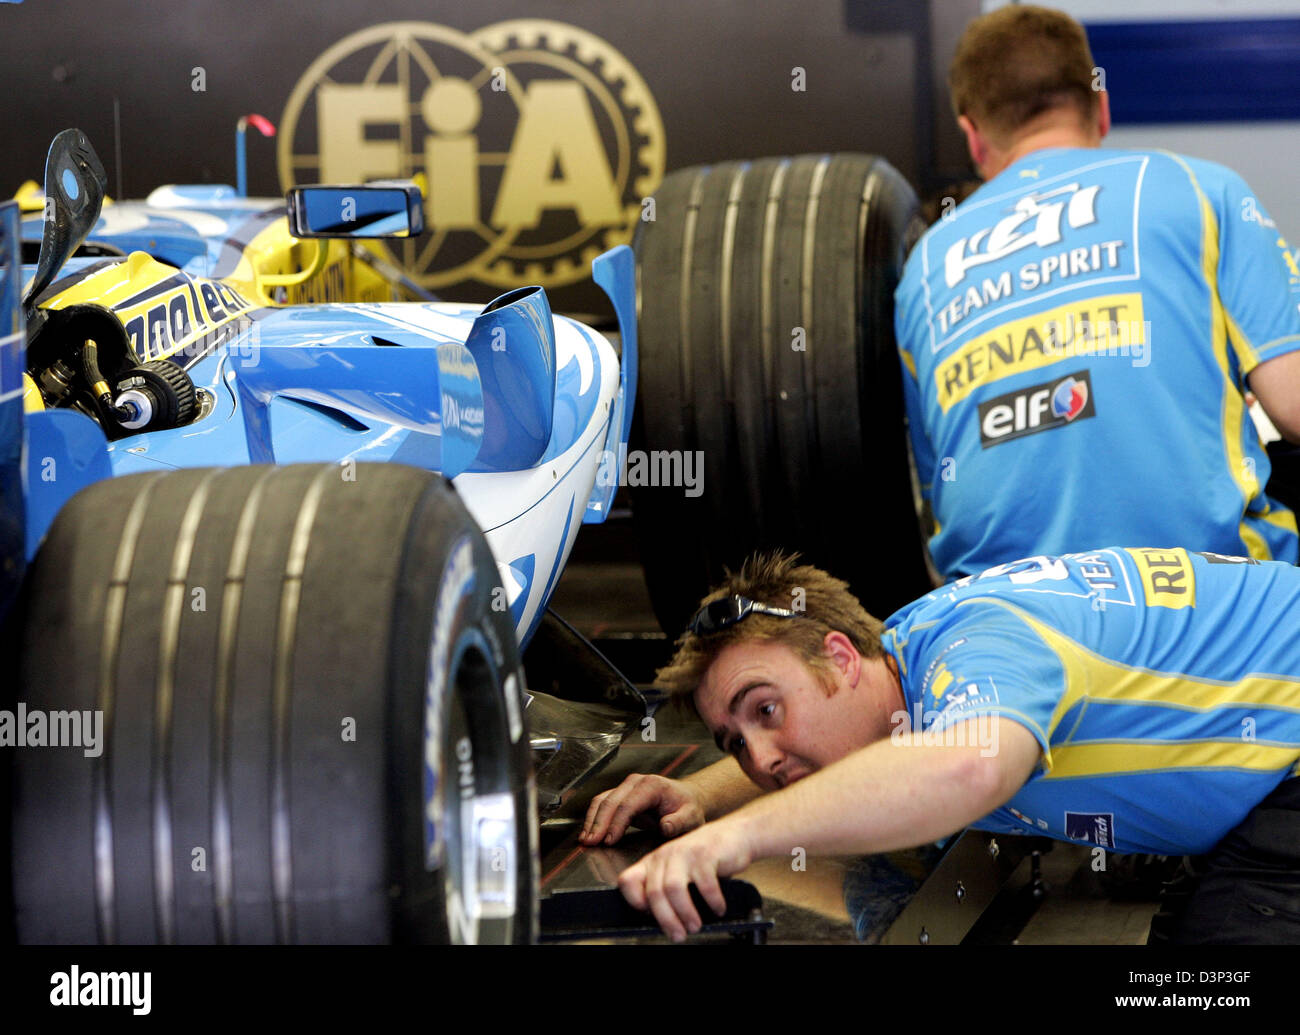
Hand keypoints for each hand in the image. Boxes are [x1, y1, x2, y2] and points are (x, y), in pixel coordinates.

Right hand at [580, 773, 705, 845]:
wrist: (686, 799)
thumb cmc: (687, 808)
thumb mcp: (691, 817)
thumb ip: (679, 822)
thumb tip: (665, 826)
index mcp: (652, 786)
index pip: (628, 804)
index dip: (616, 823)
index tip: (609, 840)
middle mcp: (636, 783)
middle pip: (611, 802)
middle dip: (599, 823)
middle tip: (591, 843)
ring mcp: (626, 787)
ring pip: (602, 801)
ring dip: (592, 821)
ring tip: (586, 840)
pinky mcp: (621, 795)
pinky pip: (602, 804)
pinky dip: (593, 818)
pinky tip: (589, 833)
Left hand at [617, 819, 753, 941]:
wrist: (736, 834)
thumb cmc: (706, 858)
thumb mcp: (679, 870)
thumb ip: (666, 888)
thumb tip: (663, 922)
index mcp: (653, 861)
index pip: (628, 881)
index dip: (634, 902)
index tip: (650, 918)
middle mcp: (665, 855)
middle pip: (654, 892)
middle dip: (666, 919)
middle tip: (678, 935)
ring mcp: (684, 853)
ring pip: (674, 888)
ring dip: (685, 913)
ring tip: (695, 925)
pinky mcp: (706, 854)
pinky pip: (705, 884)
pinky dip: (712, 902)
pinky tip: (718, 909)